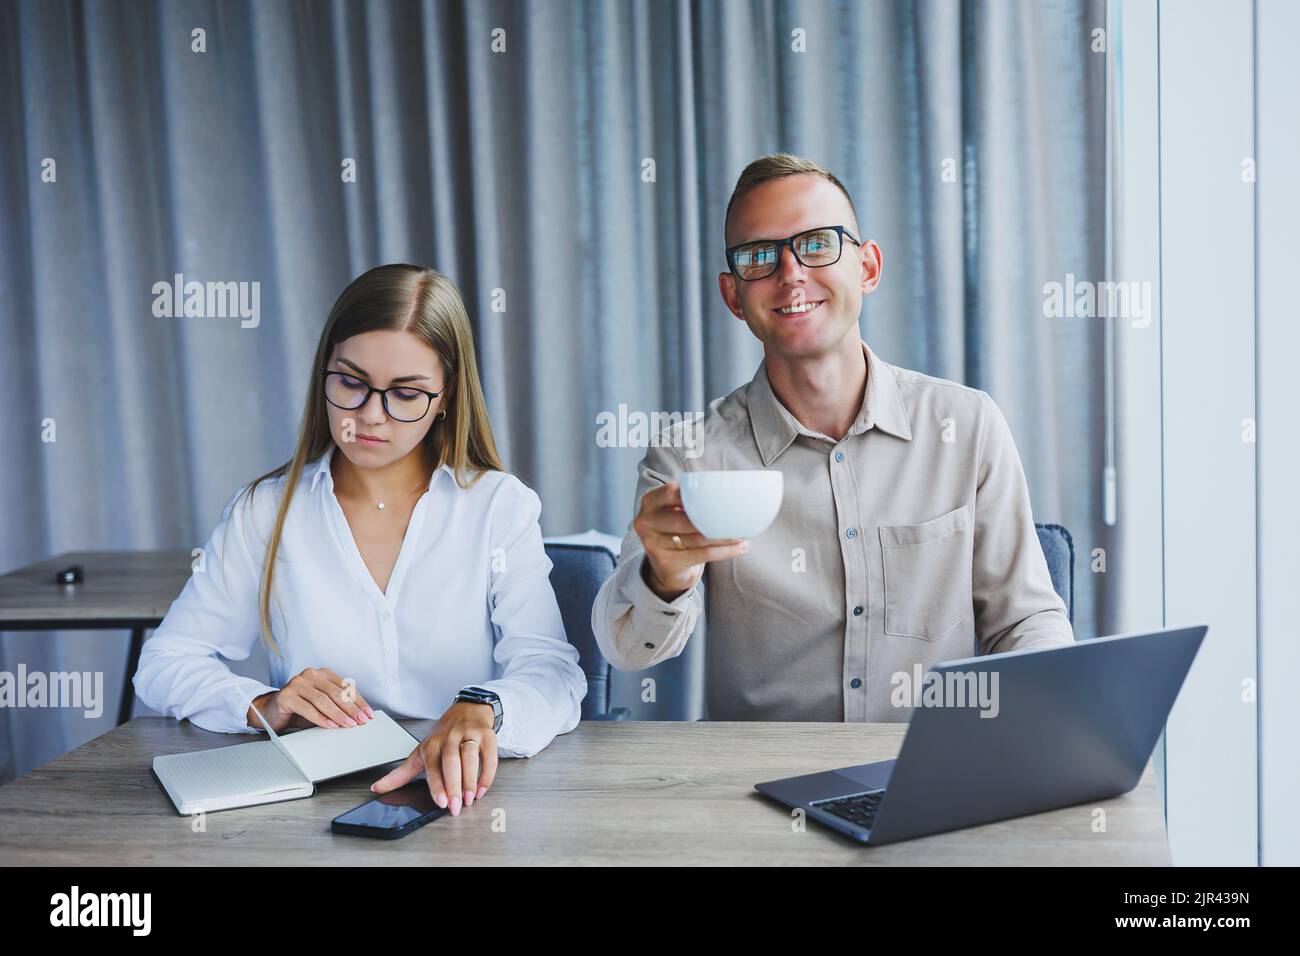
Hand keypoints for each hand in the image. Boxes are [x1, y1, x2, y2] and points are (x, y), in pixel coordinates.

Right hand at [246, 667, 373, 733]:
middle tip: (360, 720)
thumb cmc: (300, 709)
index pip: (345, 687)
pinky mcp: (286, 695)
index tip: (367, 714)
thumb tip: (358, 716)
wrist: (271, 712)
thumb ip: (337, 706)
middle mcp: (310, 675)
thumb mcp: (322, 706)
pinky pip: (307, 708)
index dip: (358, 701)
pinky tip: (330, 725)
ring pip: (323, 700)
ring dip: (338, 714)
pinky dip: (320, 718)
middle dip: (350, 708)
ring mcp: (297, 683)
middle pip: (335, 692)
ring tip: (347, 724)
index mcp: (322, 674)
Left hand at [369, 702, 497, 815]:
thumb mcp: (421, 751)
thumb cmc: (444, 735)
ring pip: (470, 757)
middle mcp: (450, 737)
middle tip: (455, 806)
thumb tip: (376, 789)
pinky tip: (482, 788)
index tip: (440, 802)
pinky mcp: (487, 735)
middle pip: (451, 761)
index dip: (437, 784)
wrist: (468, 708)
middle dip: (454, 786)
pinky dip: (487, 774)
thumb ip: (401, 773)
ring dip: (470, 780)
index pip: (433, 765)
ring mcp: (469, 734)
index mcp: (432, 743)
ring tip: (470, 799)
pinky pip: (489, 756)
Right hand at [633, 482, 747, 600]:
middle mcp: (646, 522)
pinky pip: (701, 555)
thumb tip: (729, 490)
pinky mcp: (666, 562)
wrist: (665, 565)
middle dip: (713, 519)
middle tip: (737, 518)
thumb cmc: (675, 530)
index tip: (717, 495)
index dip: (692, 494)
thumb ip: (690, 500)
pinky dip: (724, 551)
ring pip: (696, 539)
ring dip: (724, 537)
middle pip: (683, 519)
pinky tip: (739, 547)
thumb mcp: (674, 511)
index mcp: (650, 502)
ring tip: (742, 534)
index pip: (670, 492)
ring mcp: (653, 544)